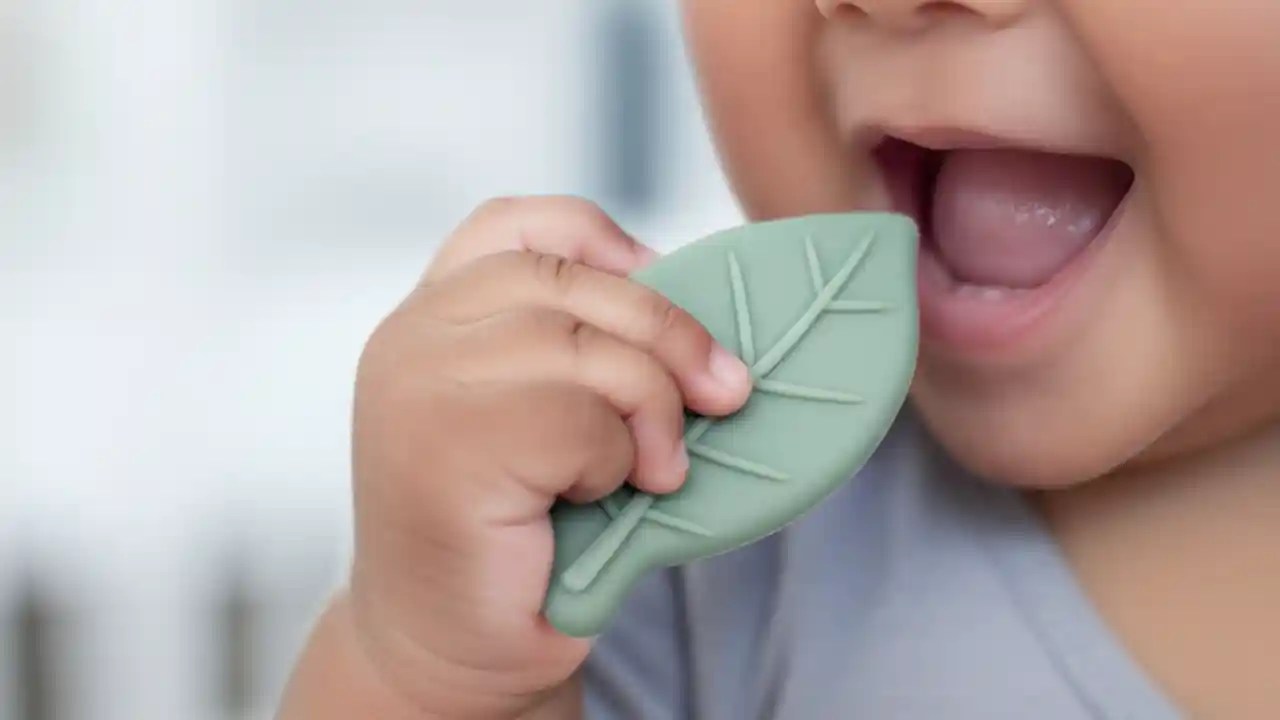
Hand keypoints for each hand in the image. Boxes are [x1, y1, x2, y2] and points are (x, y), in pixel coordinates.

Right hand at [346, 196, 751, 717]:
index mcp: (428, 321)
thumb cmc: (509, 536)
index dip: (597, 237)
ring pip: (586, 347)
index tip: (657, 280)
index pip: (509, 226)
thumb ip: (578, 350)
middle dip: (668, 333)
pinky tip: (595, 500)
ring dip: (649, 411)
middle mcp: (412, 340)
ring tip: (652, 471)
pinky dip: (616, 461)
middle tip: (725, 391)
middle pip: (569, 279)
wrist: (449, 650)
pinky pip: (581, 419)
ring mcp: (421, 388)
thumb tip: (689, 316)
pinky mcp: (449, 445)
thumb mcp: (541, 414)